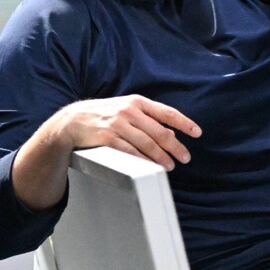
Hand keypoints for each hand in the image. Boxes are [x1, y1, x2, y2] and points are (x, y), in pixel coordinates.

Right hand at [56, 94, 200, 171]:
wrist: (72, 121)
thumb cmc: (101, 116)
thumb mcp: (123, 109)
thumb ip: (146, 118)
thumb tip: (170, 133)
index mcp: (136, 102)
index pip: (166, 112)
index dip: (184, 123)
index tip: (197, 133)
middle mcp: (128, 111)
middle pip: (159, 131)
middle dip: (175, 146)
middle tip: (185, 158)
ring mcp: (117, 124)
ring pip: (147, 143)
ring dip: (161, 157)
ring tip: (170, 165)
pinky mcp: (107, 138)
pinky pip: (130, 152)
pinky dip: (142, 160)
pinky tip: (150, 167)